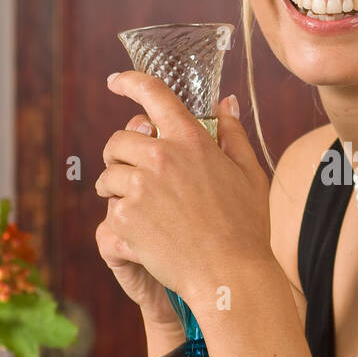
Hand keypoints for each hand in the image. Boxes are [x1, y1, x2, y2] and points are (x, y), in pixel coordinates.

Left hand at [95, 72, 273, 311]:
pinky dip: (122, 219)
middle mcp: (161, 156)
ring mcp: (139, 187)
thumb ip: (233, 134)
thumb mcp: (249, 174)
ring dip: (116, 187)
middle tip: (131, 171)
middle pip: (118, 139)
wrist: (229, 275)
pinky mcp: (125, 217)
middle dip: (120, 154)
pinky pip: (111, 209)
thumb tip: (226, 103)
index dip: (129, 81)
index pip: (152, 93)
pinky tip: (145, 233)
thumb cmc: (246, 227)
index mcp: (190, 139)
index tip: (116, 82)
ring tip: (137, 206)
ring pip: (108, 176)